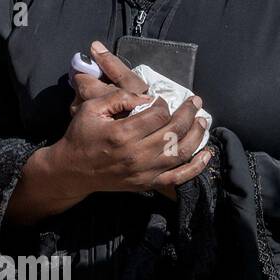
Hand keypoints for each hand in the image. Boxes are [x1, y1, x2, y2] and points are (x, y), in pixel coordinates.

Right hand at [51, 41, 210, 199]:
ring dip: (197, 135)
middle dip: (188, 113)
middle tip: (195, 101)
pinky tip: (207, 153)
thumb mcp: (90, 108)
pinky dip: (197, 167)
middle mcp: (137, 154)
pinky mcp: (147, 183)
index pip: (158, 114)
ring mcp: (144, 171)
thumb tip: (146, 96)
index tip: (160, 100)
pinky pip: (179, 178)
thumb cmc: (81, 136)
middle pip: (174, 131)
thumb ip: (118, 98)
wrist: (72, 170)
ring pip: (181, 152)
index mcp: (122, 134)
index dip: (163, 103)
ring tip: (202, 120)